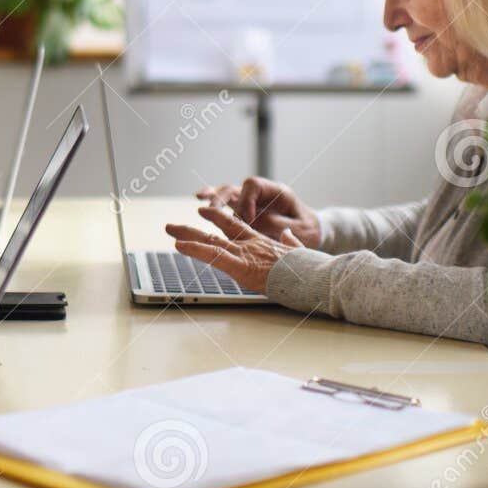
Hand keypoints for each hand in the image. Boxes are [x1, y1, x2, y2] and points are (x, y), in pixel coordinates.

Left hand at [164, 205, 301, 293]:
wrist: (318, 275)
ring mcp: (245, 255)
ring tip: (169, 229)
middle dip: (193, 229)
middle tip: (172, 226)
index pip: (235, 226)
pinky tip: (180, 246)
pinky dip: (195, 250)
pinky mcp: (243, 267)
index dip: (218, 219)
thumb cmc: (312, 268)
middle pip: (216, 232)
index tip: (204, 211)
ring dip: (187, 236)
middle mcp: (250, 245)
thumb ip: (290, 244)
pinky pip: (214, 256)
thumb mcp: (299, 252)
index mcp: (262, 243)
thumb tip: (288, 235)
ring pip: (210, 242)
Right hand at [195, 176, 320, 248]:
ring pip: (228, 194)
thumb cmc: (310, 231)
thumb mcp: (302, 230)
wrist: (312, 233)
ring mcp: (252, 202)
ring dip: (214, 197)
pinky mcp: (245, 213)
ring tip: (201, 202)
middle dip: (222, 197)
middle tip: (212, 210)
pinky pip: (227, 205)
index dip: (245, 200)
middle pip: (237, 187)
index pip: (254, 186)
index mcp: (277, 192)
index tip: (246, 220)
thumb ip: (281, 226)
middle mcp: (261, 194)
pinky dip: (213, 201)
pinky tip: (199, 199)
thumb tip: (257, 223)